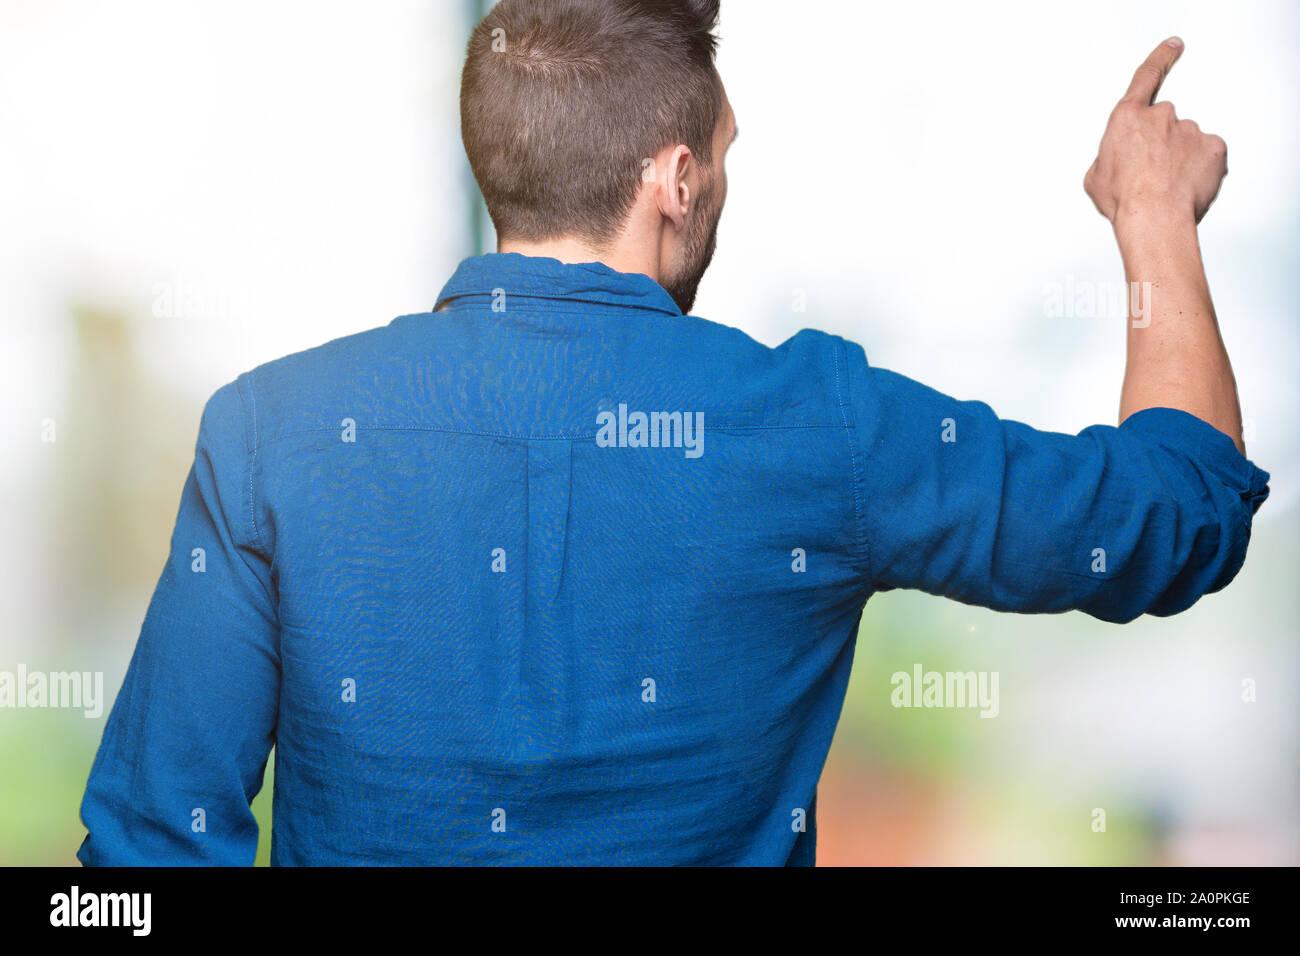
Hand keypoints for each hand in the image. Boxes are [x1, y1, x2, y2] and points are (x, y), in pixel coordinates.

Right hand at [1084, 38, 1226, 226]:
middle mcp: (1161, 116)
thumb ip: (1109, 157)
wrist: (1154, 219)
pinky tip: (1186, 187)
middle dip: (1161, 145)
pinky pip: (1208, 155)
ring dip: (1180, 161)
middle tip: (1151, 175)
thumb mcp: (1096, 178)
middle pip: (1165, 124)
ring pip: (1187, 143)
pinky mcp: (1213, 146)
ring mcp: (1190, 130)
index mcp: (1128, 119)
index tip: (1172, 47)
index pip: (1145, 78)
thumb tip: (1116, 161)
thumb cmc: (1124, 199)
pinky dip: (1200, 169)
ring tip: (1166, 189)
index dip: (1160, 59)